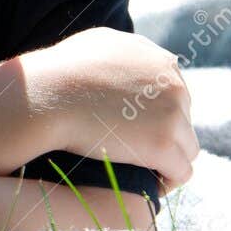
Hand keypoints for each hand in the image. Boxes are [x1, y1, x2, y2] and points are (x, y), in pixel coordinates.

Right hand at [28, 27, 197, 189]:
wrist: (43, 96)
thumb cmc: (54, 74)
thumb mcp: (94, 45)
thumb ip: (120, 54)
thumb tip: (122, 68)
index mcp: (156, 60)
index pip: (174, 92)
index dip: (156, 112)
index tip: (135, 127)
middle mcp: (171, 83)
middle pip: (182, 118)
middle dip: (163, 133)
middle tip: (135, 150)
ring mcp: (171, 114)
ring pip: (186, 146)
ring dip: (169, 158)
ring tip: (145, 171)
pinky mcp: (161, 145)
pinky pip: (181, 171)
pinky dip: (168, 180)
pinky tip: (148, 185)